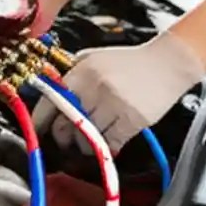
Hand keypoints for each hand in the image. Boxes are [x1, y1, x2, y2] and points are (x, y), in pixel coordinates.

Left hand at [32, 31, 205, 152]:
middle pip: (66, 124)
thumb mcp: (94, 57)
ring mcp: (114, 104)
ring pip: (88, 136)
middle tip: (65, 140)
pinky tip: (108, 145)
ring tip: (88, 143)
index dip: (40, 120)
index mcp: (81, 72)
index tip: (37, 131)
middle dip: (62, 137)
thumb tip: (51, 91)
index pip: (50, 101)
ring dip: (85, 145)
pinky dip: (108, 147)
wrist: (168, 63)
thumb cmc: (129, 61)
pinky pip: (112, 142)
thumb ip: (73, 72)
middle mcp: (94, 88)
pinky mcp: (133, 119)